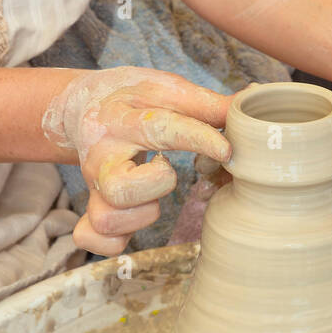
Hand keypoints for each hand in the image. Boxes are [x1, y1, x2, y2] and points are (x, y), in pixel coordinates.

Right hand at [42, 68, 230, 253]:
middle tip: (166, 170)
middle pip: (119, 188)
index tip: (227, 150)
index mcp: (120, 119)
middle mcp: (99, 156)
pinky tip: (132, 223)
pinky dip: (114, 241)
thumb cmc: (131, 100)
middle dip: (158, 186)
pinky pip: (93, 239)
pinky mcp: (88, 211)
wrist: (80, 107)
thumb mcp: (164, 90)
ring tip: (151, 195)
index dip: (197, 140)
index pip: (159, 129)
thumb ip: (206, 104)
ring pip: (108, 220)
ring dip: (141, 215)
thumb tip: (251, 102)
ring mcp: (91, 188)